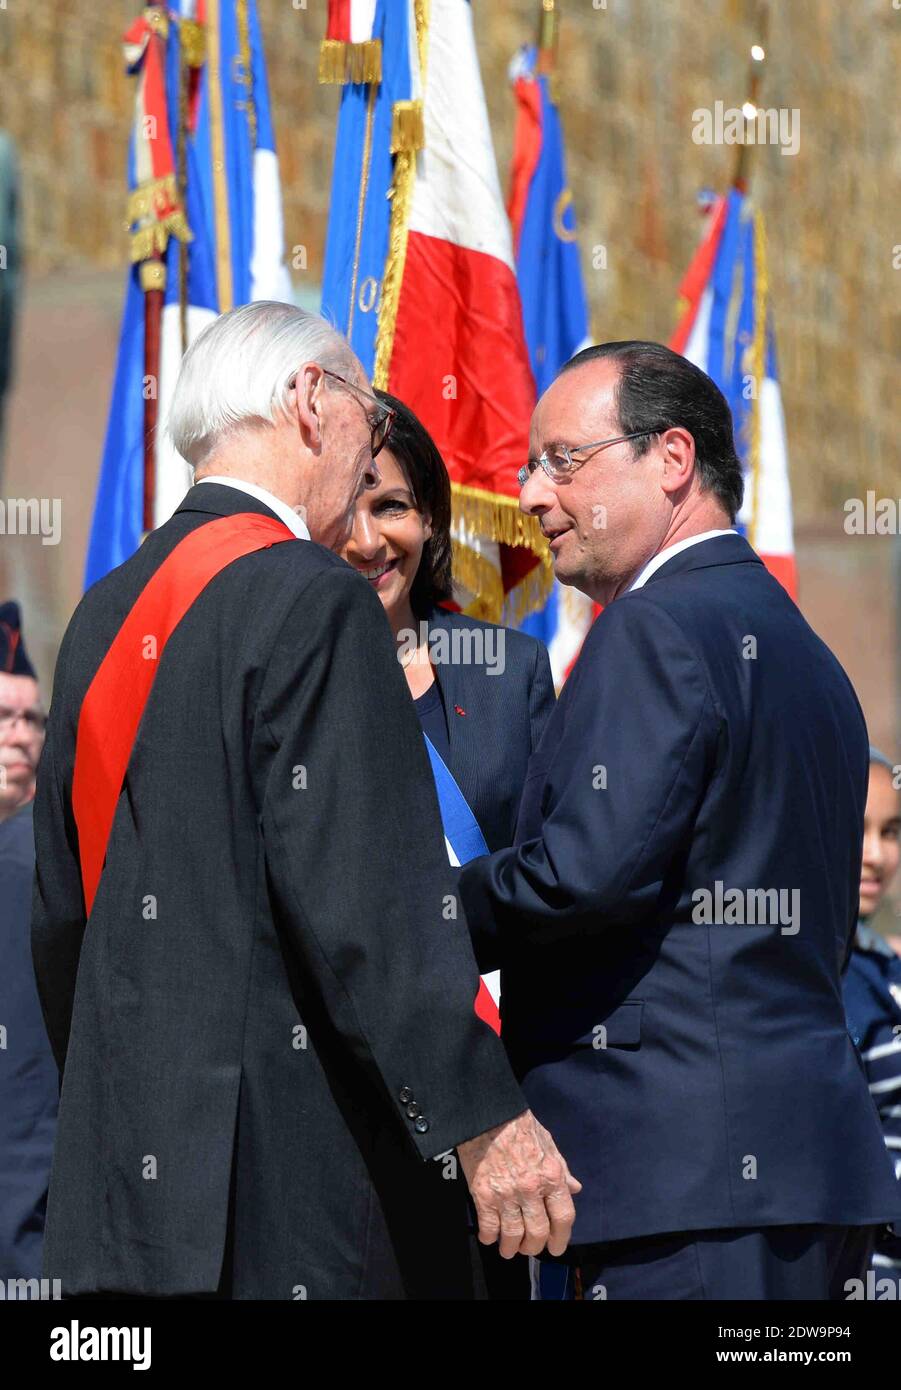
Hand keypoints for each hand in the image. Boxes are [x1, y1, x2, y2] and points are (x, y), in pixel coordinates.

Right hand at [457, 1110, 580, 1258]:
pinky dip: (490, 1237)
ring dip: (512, 1248)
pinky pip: (489, 1227)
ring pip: (513, 1235)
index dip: (561, 1238)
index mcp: (551, 1176)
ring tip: (509, 1249)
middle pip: (538, 1233)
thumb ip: (562, 1169)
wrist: (487, 1116)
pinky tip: (490, 1236)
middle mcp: (531, 1189)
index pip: (563, 1217)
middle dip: (534, 1246)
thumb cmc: (520, 1126)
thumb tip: (574, 1189)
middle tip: (529, 1248)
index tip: (556, 1247)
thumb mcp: (549, 1144)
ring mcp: (506, 1194)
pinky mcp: (483, 1195)